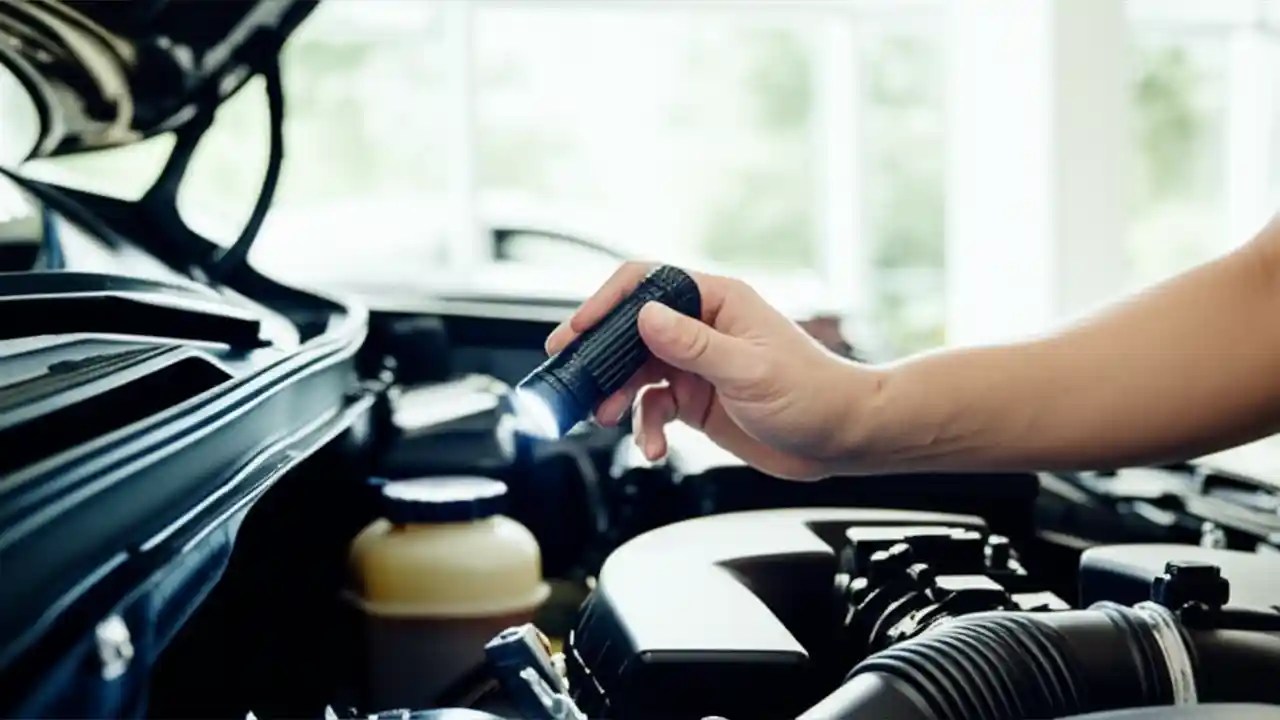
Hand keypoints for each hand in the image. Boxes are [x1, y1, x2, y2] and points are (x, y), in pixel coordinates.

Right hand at [545, 263, 879, 479]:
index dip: (607, 302)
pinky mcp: (696, 399)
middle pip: (631, 332)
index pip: (648, 284)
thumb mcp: (749, 370)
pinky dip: (645, 428)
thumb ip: (694, 345)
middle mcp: (702, 328)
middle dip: (600, 357)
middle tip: (571, 378)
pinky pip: (653, 408)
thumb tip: (645, 318)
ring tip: (609, 418)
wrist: (842, 439)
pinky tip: (653, 448)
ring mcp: (697, 364)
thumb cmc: (814, 393)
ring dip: (618, 397)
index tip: (579, 330)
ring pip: (636, 373)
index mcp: (717, 302)